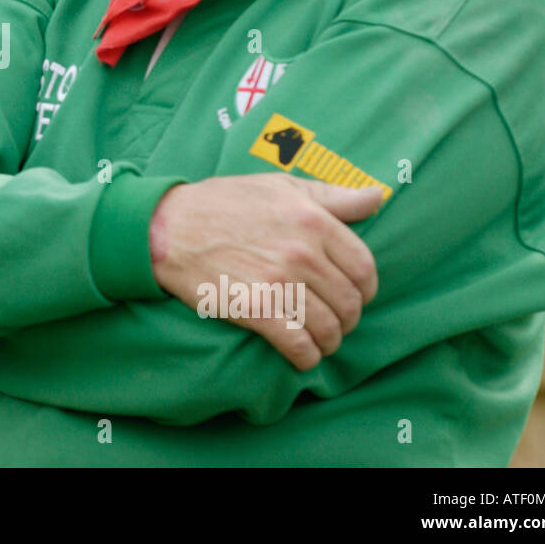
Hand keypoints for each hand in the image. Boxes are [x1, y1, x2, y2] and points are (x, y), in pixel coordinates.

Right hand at [149, 174, 381, 370]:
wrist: (168, 228)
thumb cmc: (223, 203)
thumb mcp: (279, 187)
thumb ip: (332, 195)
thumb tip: (377, 196)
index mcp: (312, 219)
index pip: (364, 266)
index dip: (366, 289)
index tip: (356, 295)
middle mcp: (301, 252)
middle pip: (349, 301)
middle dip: (348, 318)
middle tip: (337, 321)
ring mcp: (278, 282)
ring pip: (328, 326)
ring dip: (329, 340)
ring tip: (321, 340)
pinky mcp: (255, 309)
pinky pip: (298, 344)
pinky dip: (306, 356)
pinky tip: (303, 355)